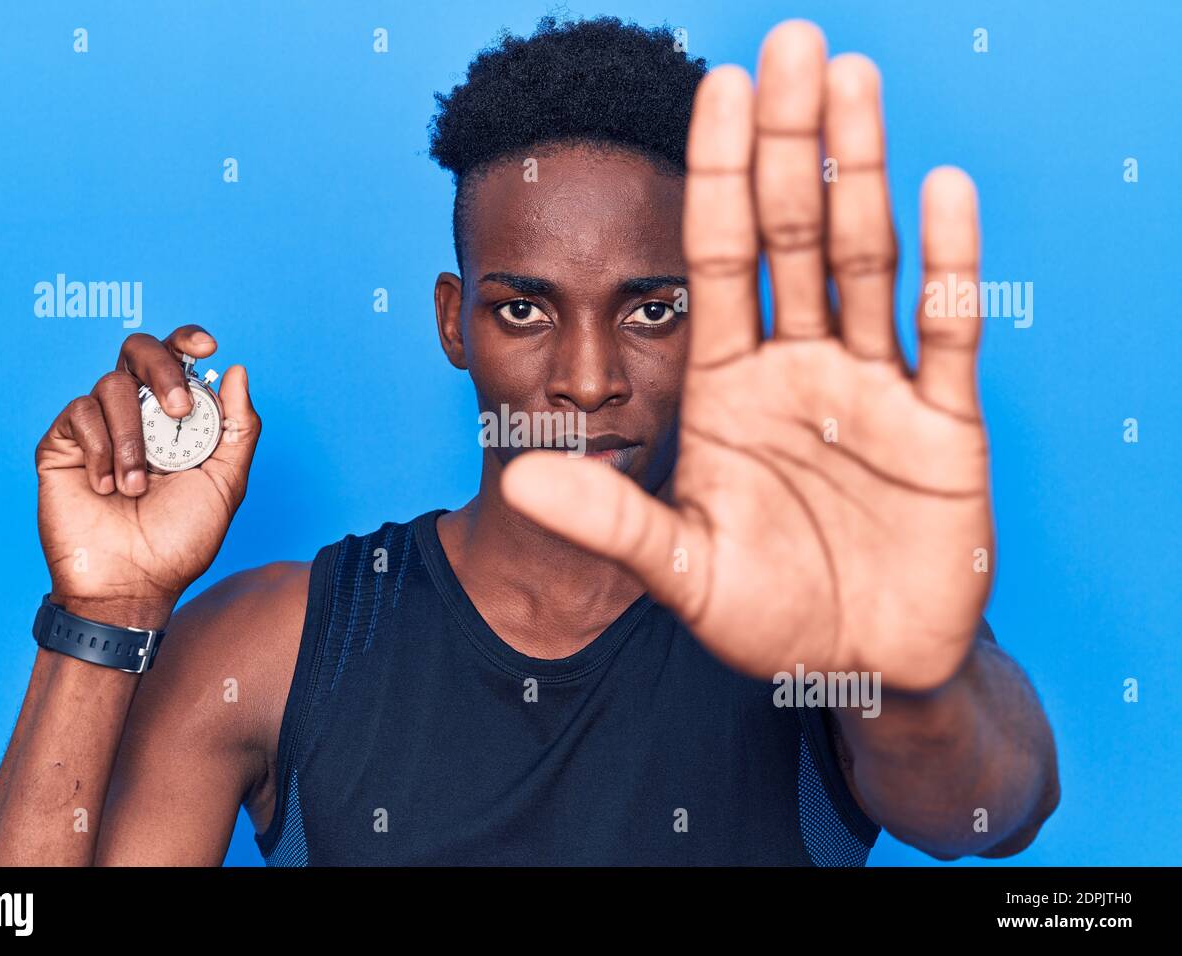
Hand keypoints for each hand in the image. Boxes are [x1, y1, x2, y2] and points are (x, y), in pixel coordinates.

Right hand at [34, 325, 260, 627]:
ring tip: (138, 486)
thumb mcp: (225, 483)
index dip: (187, 340)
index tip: (207, 348)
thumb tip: (235, 371)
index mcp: (175, 418)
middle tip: (178, 410)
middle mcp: (135, 415)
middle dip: (162, 370)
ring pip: (110, 385)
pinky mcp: (62, 445)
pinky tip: (106, 487)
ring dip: (132, 438)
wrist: (133, 583)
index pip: (176, 358)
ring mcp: (97, 428)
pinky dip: (101, 450)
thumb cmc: (180, 540)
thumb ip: (238, 428)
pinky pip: (79, 415)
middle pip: (138, 350)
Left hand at [502, 21, 993, 691]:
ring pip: (868, 261)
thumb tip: (516, 483)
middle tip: (791, 41)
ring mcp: (874, 388)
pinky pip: (945, 334)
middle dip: (789, 143)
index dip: (715, 174)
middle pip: (793, 234)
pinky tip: (942, 190)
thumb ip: (610, 521)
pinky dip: (947, 268)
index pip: (717, 258)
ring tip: (854, 80)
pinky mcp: (944, 426)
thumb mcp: (680, 570)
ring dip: (864, 172)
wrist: (857, 666)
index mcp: (729, 385)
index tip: (714, 87)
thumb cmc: (765, 615)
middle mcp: (799, 367)